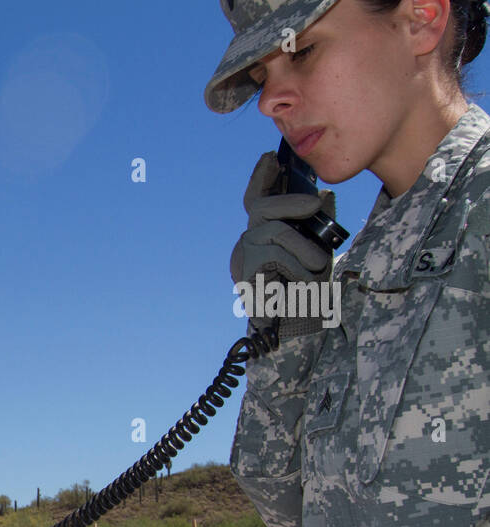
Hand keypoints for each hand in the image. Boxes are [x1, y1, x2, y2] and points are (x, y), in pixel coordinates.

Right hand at [230, 152, 334, 286]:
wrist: (296, 329)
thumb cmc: (307, 292)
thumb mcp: (320, 250)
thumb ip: (318, 225)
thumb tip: (323, 194)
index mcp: (263, 235)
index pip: (256, 199)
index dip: (261, 176)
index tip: (272, 156)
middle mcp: (248, 243)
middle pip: (259, 207)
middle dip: (289, 201)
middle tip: (316, 204)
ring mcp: (243, 258)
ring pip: (272, 230)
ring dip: (302, 245)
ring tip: (318, 264)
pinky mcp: (245, 274)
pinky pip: (275, 254)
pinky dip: (297, 264)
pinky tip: (305, 280)